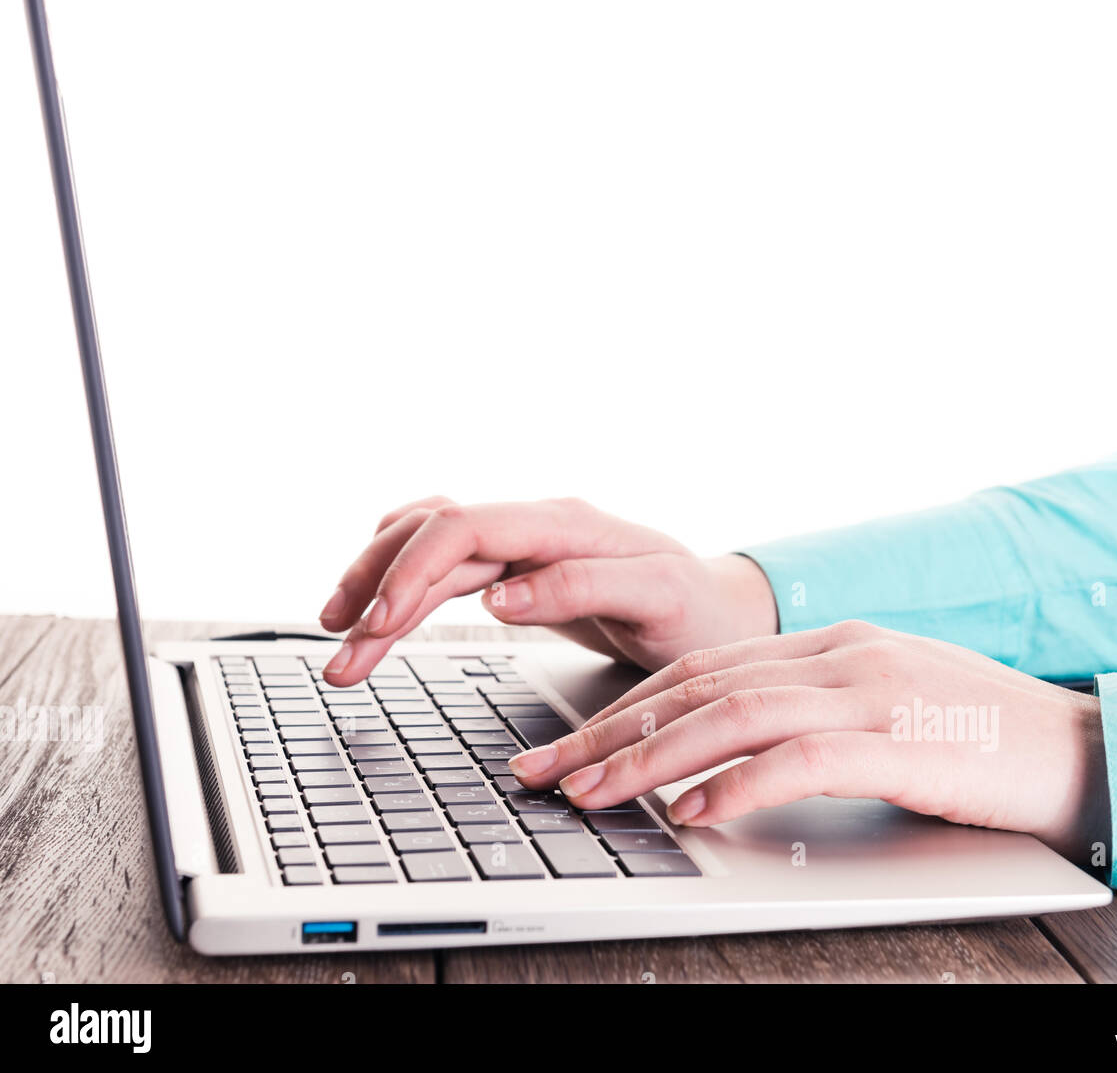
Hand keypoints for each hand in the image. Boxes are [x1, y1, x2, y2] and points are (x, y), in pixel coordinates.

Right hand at [317, 496, 777, 686]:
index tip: (376, 625)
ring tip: (339, 642)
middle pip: (430, 534)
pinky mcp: (516, 568)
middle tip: (339, 652)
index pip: (463, 527)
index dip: (410, 572)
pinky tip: (376, 613)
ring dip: (377, 589)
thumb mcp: (656, 601)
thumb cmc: (696, 608)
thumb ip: (582, 589)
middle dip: (376, 587)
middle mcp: (535, 524)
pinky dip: (402, 588)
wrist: (718, 610)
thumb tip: (498, 598)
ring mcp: (523, 543)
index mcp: (565, 524)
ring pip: (426, 548)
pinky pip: (444, 565)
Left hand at [509, 620, 1110, 862]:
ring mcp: (868, 689)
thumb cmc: (974, 737)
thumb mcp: (878, 709)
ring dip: (649, 758)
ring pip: (729, 713)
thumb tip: (718, 765)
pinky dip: (736, 785)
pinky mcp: (899, 738)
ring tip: (589, 795)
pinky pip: (799, 757)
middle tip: (541, 772)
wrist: (1079, 749)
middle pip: (695, 685)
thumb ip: (804, 720)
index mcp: (825, 643)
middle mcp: (836, 653)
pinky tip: (692, 813)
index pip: (701, 669)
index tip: (567, 748)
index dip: (625, 709)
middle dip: (608, 732)